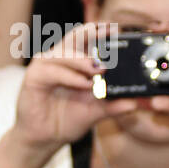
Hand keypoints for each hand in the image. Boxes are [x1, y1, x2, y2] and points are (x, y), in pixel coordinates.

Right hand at [14, 22, 139, 149]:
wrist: (45, 138)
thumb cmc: (67, 119)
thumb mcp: (95, 112)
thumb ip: (112, 106)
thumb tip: (134, 103)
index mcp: (75, 60)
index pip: (88, 39)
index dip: (102, 31)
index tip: (118, 29)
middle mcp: (60, 58)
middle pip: (76, 37)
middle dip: (94, 34)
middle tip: (112, 36)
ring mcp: (46, 65)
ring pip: (65, 53)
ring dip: (83, 60)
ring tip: (100, 69)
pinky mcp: (34, 76)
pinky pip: (54, 72)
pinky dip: (70, 77)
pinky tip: (84, 84)